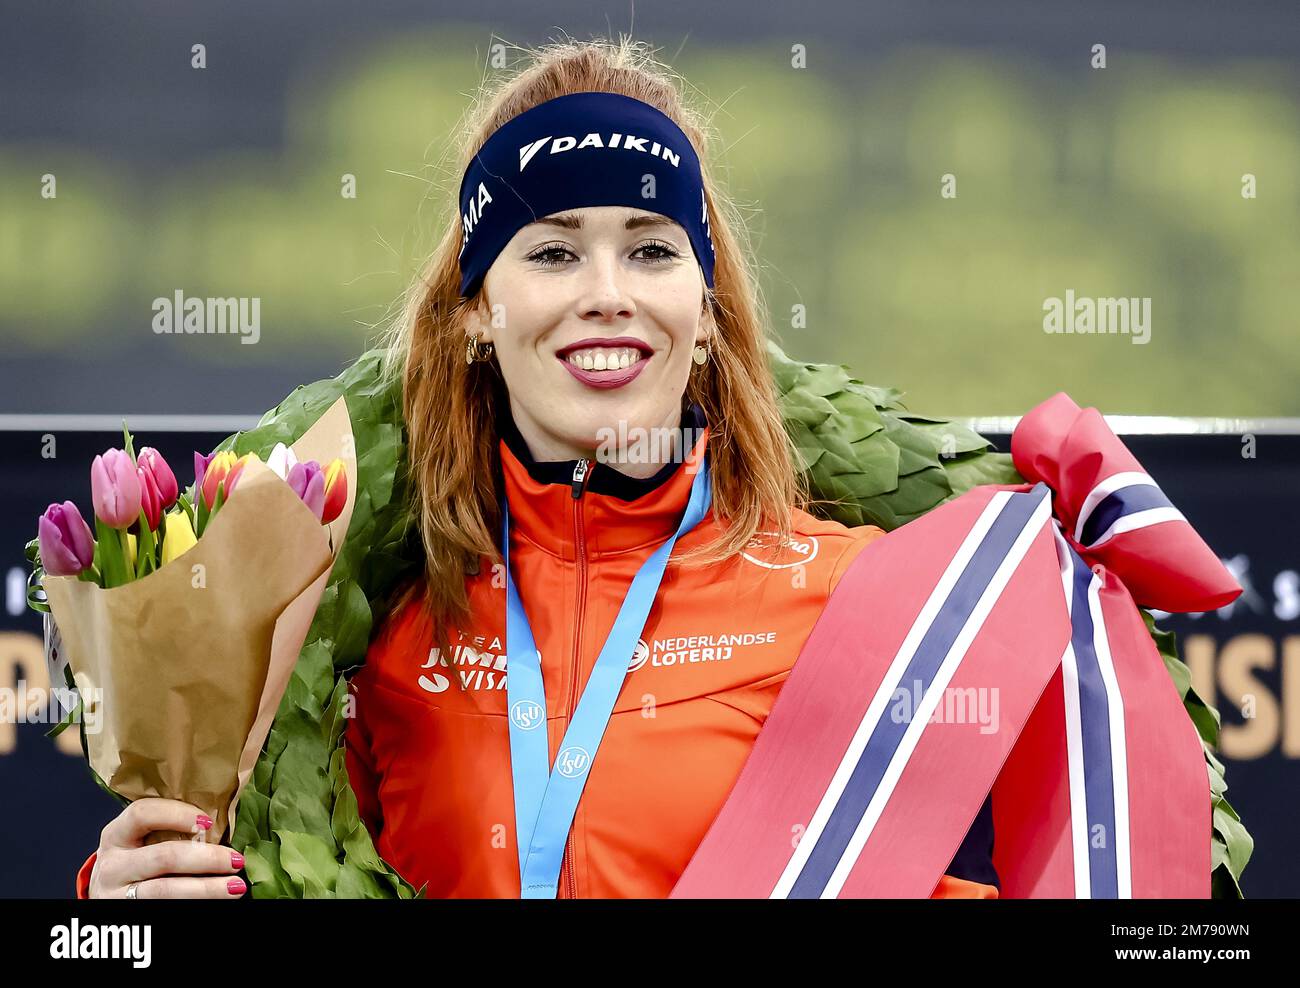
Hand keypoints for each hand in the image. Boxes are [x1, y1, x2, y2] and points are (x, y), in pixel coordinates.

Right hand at [88, 798, 246, 898]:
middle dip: (206, 858)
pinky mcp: (128, 915)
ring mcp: (116, 894)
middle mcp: (112, 864)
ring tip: (236, 887)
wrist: (107, 896)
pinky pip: (164, 907)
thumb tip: (221, 824)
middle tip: (236, 860)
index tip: (209, 822)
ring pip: (165, 890)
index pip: (142, 814)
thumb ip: (169, 831)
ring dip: (206, 888)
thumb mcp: (142, 841)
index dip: (178, 814)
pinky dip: (196, 903)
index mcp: (116, 835)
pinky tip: (217, 901)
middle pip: (163, 857)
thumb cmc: (138, 858)